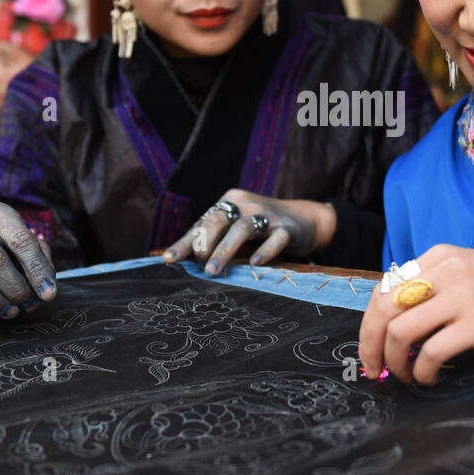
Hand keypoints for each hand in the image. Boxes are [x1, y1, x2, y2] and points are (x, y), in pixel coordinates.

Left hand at [162, 188, 335, 276]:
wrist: (304, 219)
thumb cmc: (261, 228)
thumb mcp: (235, 229)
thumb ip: (212, 240)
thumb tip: (176, 259)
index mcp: (230, 202)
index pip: (203, 222)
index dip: (185, 242)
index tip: (168, 260)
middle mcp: (246, 204)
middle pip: (219, 220)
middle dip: (205, 244)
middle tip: (198, 268)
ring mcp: (268, 215)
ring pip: (243, 228)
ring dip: (225, 250)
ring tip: (214, 272)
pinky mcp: (288, 228)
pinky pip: (275, 238)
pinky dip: (264, 250)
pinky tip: (255, 263)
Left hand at [358, 242, 473, 385]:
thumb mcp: (465, 270)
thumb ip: (433, 286)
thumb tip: (397, 323)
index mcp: (437, 257)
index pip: (384, 289)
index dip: (369, 322)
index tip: (372, 346)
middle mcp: (443, 272)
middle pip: (383, 309)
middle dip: (370, 344)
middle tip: (374, 368)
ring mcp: (460, 297)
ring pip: (401, 331)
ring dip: (394, 360)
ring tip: (404, 374)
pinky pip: (433, 352)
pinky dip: (422, 370)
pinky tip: (429, 377)